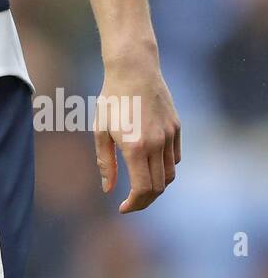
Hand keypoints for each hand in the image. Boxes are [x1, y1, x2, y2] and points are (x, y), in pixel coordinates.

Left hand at [93, 62, 180, 213]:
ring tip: (140, 186)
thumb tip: (108, 189)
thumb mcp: (101, 130)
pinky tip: (150, 164)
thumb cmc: (112, 99)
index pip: (142, 189)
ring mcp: (170, 136)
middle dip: (144, 200)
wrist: (134, 69)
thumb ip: (105, 162)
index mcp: (135, 147)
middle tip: (131, 202)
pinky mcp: (177, 127)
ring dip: (157, 186)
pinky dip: (165, 168)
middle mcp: (157, 144)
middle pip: (159, 187)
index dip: (134, 204)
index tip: (123, 208)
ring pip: (170, 174)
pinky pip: (175, 157)